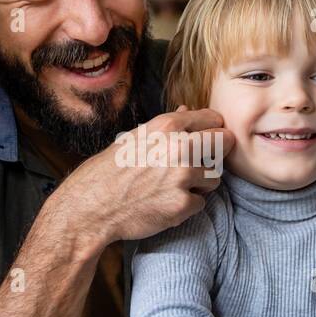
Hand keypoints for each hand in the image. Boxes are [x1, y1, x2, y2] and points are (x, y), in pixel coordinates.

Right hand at [53, 107, 234, 248]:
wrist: (92, 206)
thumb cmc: (110, 171)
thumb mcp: (135, 138)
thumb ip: (168, 126)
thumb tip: (188, 110)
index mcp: (167, 126)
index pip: (213, 119)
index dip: (214, 129)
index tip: (209, 138)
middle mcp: (179, 147)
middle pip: (224, 144)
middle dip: (216, 153)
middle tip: (200, 163)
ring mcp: (183, 176)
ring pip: (214, 177)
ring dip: (200, 183)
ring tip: (174, 186)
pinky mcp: (182, 204)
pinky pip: (201, 203)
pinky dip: (187, 205)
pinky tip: (165, 203)